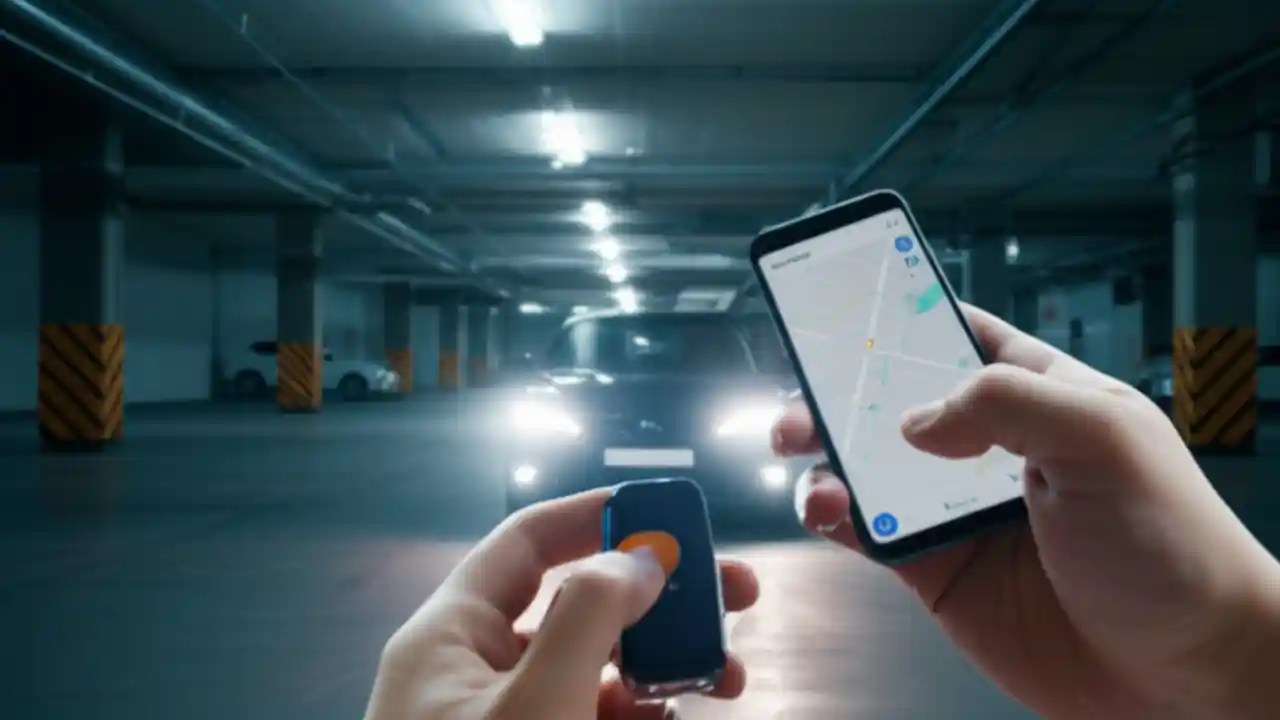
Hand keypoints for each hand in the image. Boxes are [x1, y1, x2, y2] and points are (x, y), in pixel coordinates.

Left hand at [364, 490, 758, 719]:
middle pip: (577, 604)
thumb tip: (638, 559)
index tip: (672, 514)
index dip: (597, 517)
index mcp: (451, 636)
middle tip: (734, 594)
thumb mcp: (534, 706)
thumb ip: (587, 620)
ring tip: (729, 675)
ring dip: (665, 665)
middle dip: (658, 598)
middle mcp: (477, 674)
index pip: (527, 544)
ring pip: (597, 671)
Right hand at [774, 304, 1279, 718]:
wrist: (1180, 671)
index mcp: (1039, 393)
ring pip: (867, 466)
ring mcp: (957, 508)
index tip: (844, 302)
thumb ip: (1004, 402)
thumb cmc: (1171, 544)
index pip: (958, 335)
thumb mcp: (1102, 437)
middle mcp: (990, 447)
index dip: (902, 316)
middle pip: (894, 399)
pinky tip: (830, 507)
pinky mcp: (936, 568)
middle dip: (840, 388)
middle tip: (804, 389)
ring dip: (825, 452)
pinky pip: (866, 533)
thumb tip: (915, 423)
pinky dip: (834, 515)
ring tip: (803, 447)